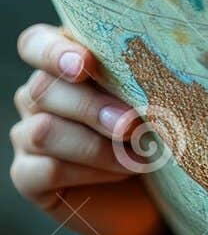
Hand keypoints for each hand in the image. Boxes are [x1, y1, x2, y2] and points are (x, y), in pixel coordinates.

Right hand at [9, 23, 170, 234]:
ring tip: (136, 154)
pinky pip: (46, 169)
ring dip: (94, 144)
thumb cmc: (154, 130)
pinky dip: (89, 171)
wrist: (152, 190)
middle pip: (43, 87)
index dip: (53, 51)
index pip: (34, 44)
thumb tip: (148, 68)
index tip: (86, 64)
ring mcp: (26, 136)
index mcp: (64, 63)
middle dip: (91, 106)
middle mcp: (38, 95)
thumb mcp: (149, 97)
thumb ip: (136, 77)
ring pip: (43, 130)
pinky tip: (121, 172)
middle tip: (132, 124)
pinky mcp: (27, 176)